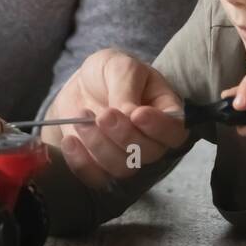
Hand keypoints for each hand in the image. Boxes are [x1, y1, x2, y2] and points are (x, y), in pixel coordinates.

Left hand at [43, 48, 186, 188]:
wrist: (80, 85)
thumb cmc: (107, 72)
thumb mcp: (119, 66)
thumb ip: (126, 88)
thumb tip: (129, 115)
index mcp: (164, 111)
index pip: (175, 131)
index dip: (159, 128)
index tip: (138, 114)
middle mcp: (150, 139)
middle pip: (149, 153)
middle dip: (124, 135)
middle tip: (104, 114)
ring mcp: (127, 156)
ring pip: (123, 168)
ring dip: (100, 145)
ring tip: (81, 118)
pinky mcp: (101, 167)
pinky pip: (97, 178)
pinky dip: (81, 162)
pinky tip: (70, 140)